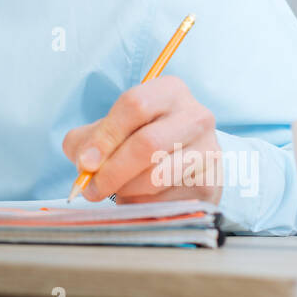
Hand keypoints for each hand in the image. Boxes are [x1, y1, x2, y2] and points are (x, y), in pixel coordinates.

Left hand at [62, 75, 222, 204]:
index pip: (134, 105)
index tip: (86, 162)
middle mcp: (195, 116)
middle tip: (91, 188)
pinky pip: (168, 200)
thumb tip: (86, 164)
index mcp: (168, 91)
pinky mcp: (211, 183)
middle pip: (148, 144)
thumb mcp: (108, 130)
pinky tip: (140, 197)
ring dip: (127, 189)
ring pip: (157, 176)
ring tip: (117, 189)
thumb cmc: (135, 139)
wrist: (178, 161)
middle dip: (112, 171)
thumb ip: (87, 141)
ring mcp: (208, 150)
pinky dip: (144, 205)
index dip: (106, 136)